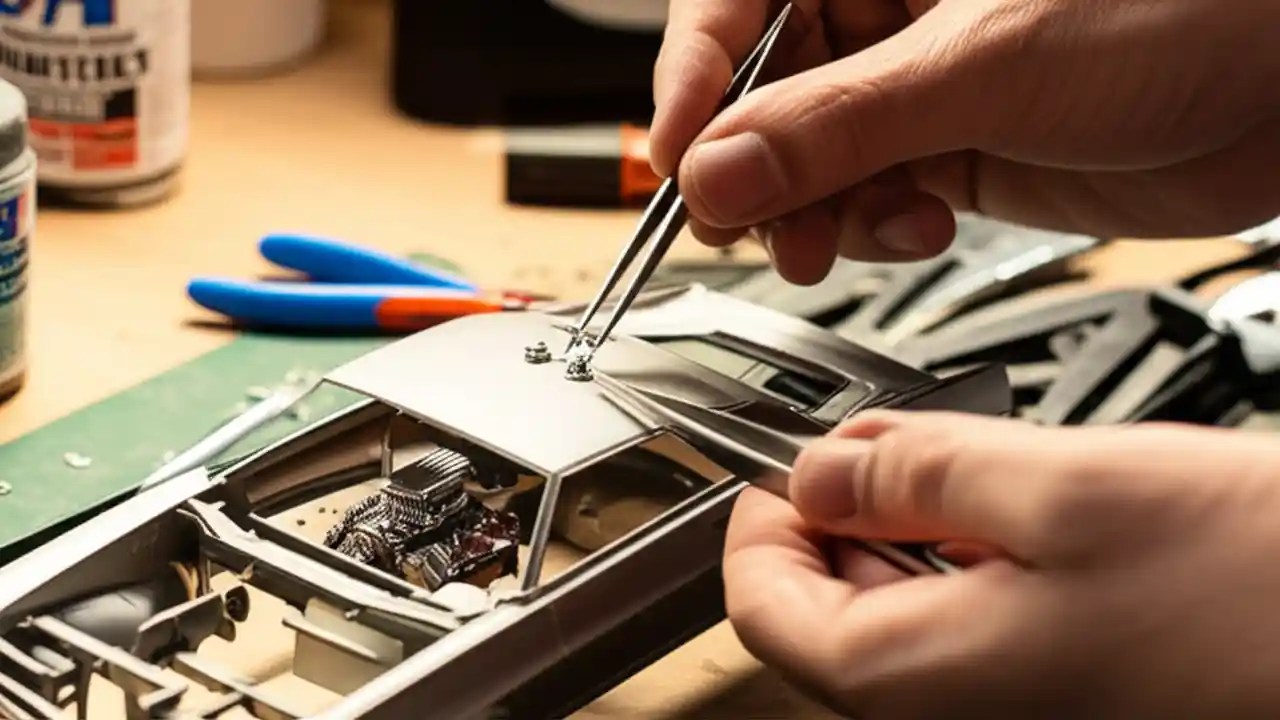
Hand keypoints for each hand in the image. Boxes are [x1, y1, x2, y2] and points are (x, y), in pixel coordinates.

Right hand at [651, 0, 1279, 283]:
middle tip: (754, 224)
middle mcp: (885, 10)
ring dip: (813, 211)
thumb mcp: (988, 63)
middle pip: (761, 94)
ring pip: (809, 159)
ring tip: (839, 237)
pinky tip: (915, 225)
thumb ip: (840, 122)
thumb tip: (718, 172)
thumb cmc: (1190, 4)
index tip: (674, 159)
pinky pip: (868, 196)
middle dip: (756, 169)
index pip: (735, 6)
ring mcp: (915, 84)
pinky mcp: (951, 147)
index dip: (695, 83)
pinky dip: (873, 227)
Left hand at [723, 410, 1279, 718]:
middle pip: (828, 608)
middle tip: (890, 442)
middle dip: (844, 510)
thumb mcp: (1058, 490)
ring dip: (913, 529)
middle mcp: (949, 715)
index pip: (761, 605)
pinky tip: (1026, 516)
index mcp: (918, 679)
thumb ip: (916, 473)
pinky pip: (973, 625)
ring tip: (974, 470)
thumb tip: (818, 470)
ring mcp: (1005, 711)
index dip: (761, 516)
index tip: (787, 458)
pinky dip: (974, 561)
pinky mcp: (1058, 694)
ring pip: (902, 610)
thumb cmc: (1258, 594)